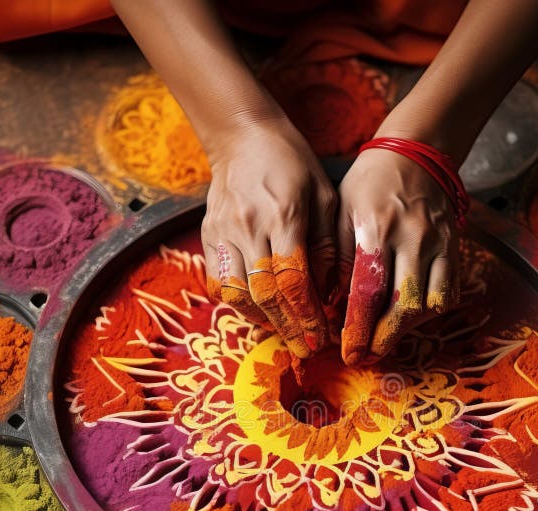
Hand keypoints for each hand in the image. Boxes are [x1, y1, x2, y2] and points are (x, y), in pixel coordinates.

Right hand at [202, 120, 335, 357]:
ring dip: (262, 321)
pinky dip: (239, 305)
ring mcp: (222, 232)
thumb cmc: (293, 164)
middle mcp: (248, 226)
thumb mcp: (324, 196)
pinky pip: (218, 282)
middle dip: (287, 327)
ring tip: (284, 334)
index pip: (293, 280)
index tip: (320, 337)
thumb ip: (327, 246)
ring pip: (236, 294)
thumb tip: (330, 294)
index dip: (306, 315)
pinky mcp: (208, 236)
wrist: (242, 135)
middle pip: (264, 293)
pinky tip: (259, 314)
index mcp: (283, 214)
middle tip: (305, 349)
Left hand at [337, 148, 460, 364]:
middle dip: (384, 338)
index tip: (350, 353)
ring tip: (385, 336)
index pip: (369, 291)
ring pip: (431, 304)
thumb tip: (330, 305)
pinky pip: (448, 292)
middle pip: (405, 305)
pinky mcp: (455, 248)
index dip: (359, 329)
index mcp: (377, 228)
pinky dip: (428, 312)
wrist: (416, 152)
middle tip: (367, 356)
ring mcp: (440, 243)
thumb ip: (337, 258)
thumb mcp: (340, 211)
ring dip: (408, 328)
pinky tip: (408, 316)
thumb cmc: (368, 183)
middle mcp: (414, 238)